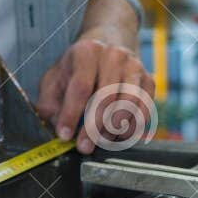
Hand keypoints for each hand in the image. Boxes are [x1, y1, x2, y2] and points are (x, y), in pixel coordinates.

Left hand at [36, 35, 154, 153]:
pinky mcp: (148, 80)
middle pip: (107, 96)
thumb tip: (56, 126)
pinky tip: (121, 136)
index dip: (71, 114)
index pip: (80, 87)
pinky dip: (134, 126)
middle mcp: (113, 55)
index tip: (64, 135)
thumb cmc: (76, 70)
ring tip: (102, 141)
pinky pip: (145, 106)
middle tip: (84, 147)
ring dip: (116, 128)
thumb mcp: (55, 79)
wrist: (106, 50)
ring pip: (129, 102)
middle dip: (94, 127)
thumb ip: (49, 102)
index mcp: (86, 52)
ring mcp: (134, 66)